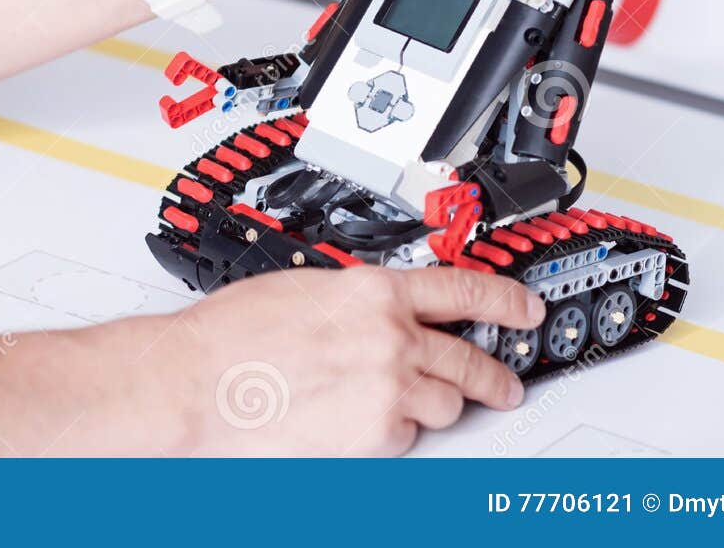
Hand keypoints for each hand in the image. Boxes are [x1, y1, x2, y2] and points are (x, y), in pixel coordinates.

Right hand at [155, 265, 542, 454]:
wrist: (197, 378)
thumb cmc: (232, 334)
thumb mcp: (304, 287)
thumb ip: (353, 298)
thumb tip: (377, 310)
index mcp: (373, 289)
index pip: (463, 288)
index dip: (505, 298)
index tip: (526, 307)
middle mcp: (390, 336)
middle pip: (467, 357)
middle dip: (494, 374)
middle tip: (505, 383)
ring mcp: (388, 387)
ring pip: (446, 403)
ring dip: (438, 405)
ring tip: (416, 407)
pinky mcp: (376, 434)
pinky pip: (408, 437)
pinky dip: (396, 433)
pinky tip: (368, 422)